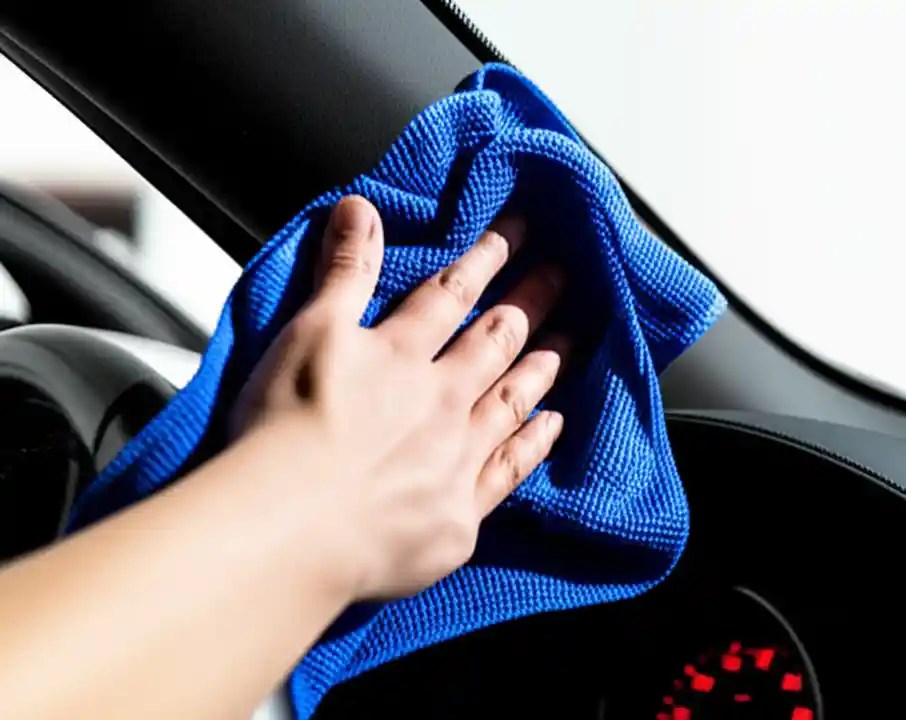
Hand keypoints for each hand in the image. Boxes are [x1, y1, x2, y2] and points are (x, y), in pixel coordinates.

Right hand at [231, 195, 567, 600]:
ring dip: (542, 366)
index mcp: (400, 353)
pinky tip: (552, 425)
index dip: (487, 258)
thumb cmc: (285, 429)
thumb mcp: (307, 331)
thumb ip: (343, 271)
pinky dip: (534, 443)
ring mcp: (457, 456)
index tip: (522, 232)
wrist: (290, 526)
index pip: (452, 293)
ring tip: (568, 343)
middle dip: (530, 303)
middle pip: (495, 341)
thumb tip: (361, 207)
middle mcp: (440, 398)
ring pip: (512, 399)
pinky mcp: (459, 512)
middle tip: (562, 276)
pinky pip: (509, 469)